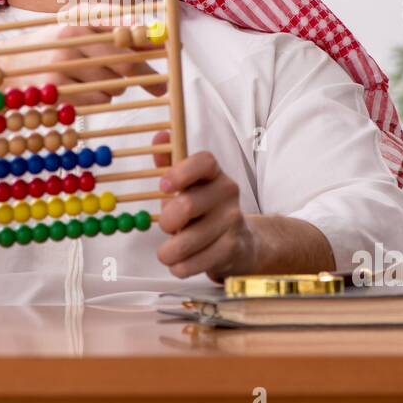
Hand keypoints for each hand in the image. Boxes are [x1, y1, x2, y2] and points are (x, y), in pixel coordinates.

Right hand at [0, 19, 166, 106]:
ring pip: (114, 86)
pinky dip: (97, 102)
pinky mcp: (56, 90)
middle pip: (127, 63)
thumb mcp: (74, 26)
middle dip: (147, 77)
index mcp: (79, 16)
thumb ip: (112, 27)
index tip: (173, 47)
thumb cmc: (47, 46)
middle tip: (161, 88)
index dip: (151, 39)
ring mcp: (63, 64)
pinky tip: (81, 93)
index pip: (125, 25)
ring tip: (95, 82)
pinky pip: (96, 102)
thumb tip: (155, 38)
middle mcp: (72, 36)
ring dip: (115, 90)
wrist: (0, 67)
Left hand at [151, 132, 259, 281]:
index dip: (181, 171)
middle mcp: (228, 193)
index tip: (163, 185)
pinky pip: (194, 262)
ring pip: (187, 240)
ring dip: (169, 251)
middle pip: (187, 205)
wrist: (243, 242)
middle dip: (167, 221)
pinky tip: (181, 263)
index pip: (204, 162)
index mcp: (214, 174)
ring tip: (168, 252)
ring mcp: (232, 221)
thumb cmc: (206, 211)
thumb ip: (171, 163)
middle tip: (166, 227)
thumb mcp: (189, 187)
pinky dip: (180, 266)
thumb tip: (159, 136)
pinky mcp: (232, 248)